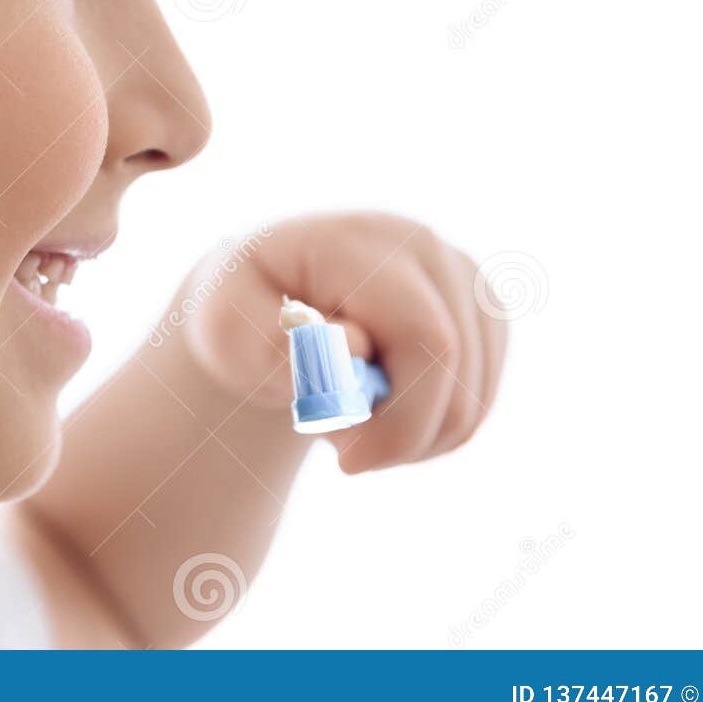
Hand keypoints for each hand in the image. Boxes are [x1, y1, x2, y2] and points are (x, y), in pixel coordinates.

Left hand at [177, 212, 507, 471]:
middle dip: (402, 436)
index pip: (426, 339)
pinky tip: (381, 410)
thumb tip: (352, 348)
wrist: (262, 303)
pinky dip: (434, 428)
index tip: (346, 460)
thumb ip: (269, 345)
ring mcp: (461, 277)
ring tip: (349, 418)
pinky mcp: (480, 312)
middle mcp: (424, 247)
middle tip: (341, 446)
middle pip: (458, 374)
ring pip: (474, 395)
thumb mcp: (223, 332)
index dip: (402, 418)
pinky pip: (479, 398)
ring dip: (415, 437)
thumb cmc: (239, 318)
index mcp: (361, 241)